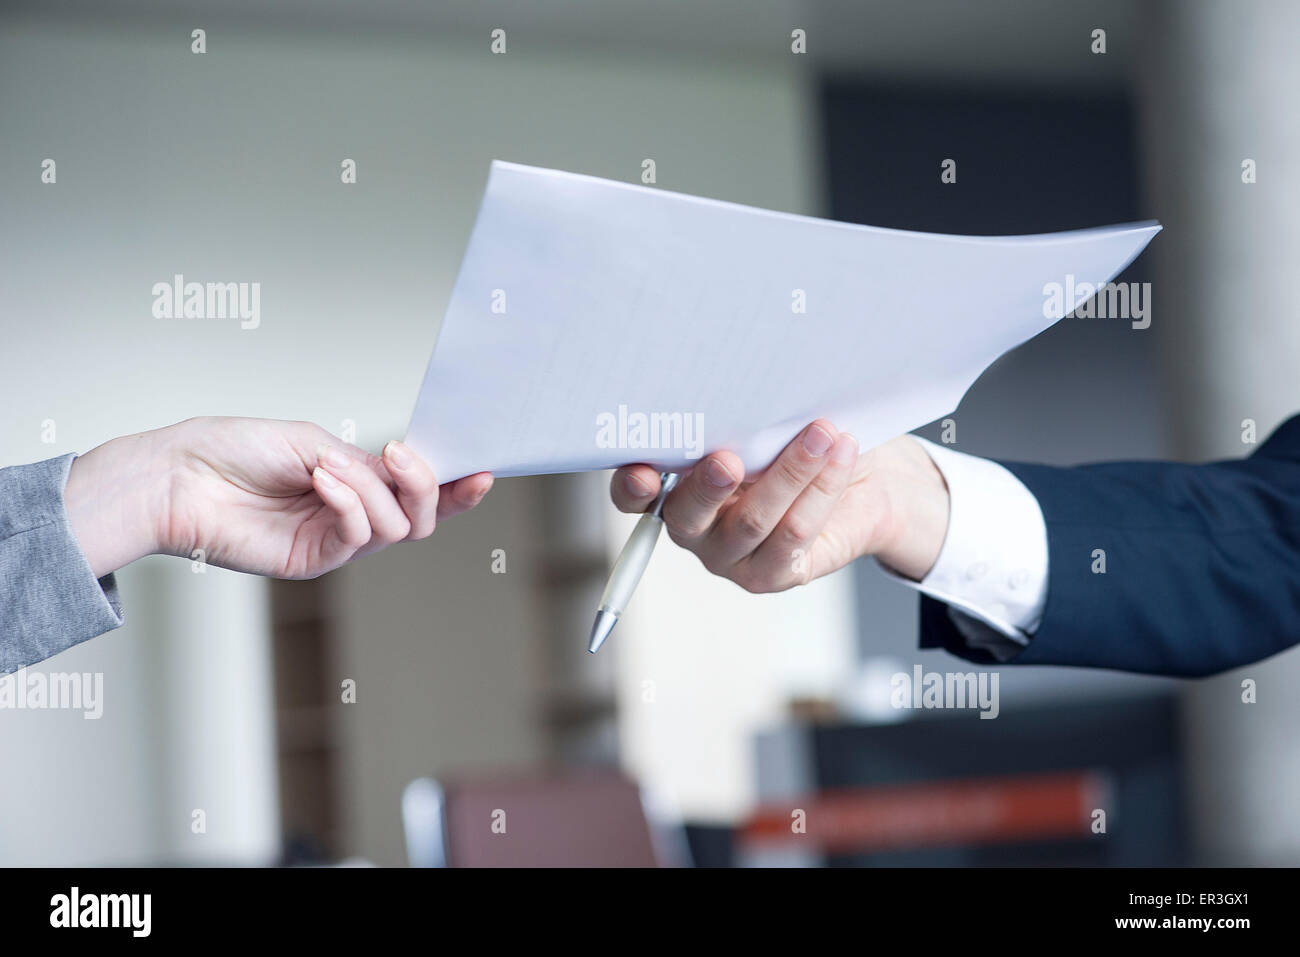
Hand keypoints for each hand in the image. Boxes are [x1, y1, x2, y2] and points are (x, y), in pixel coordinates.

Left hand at [65, 416, 492, 578]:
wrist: (182, 475)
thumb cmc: (237, 449)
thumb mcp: (315, 443)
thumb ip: (364, 466)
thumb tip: (398, 480)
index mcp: (357, 481)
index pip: (419, 491)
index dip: (456, 486)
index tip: (483, 470)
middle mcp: (353, 514)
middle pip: (421, 517)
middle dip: (427, 486)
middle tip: (403, 458)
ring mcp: (335, 540)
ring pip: (397, 529)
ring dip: (373, 490)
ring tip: (330, 466)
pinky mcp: (313, 560)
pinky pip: (357, 536)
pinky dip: (349, 504)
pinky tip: (322, 481)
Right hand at [609, 421, 948, 592]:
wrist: (864, 484)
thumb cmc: (798, 442)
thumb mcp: (764, 422)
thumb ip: (743, 417)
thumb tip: (744, 389)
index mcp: (674, 485)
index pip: (635, 494)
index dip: (632, 486)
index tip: (642, 470)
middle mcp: (694, 526)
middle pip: (687, 515)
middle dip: (707, 485)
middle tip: (729, 460)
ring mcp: (730, 556)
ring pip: (751, 521)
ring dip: (790, 472)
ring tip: (820, 434)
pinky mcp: (773, 573)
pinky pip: (794, 532)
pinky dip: (821, 488)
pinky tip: (840, 454)